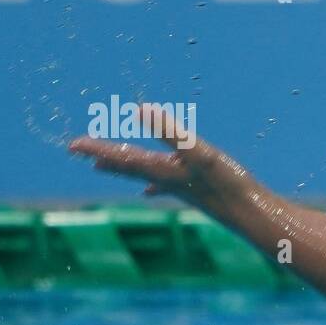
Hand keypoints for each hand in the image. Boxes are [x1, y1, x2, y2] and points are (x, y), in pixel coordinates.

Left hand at [68, 104, 262, 221]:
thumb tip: (142, 109)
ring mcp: (179, 187)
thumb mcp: (200, 152)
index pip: (123, 156)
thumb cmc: (228, 184)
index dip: (98, 148)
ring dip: (122, 168)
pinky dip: (152, 184)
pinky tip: (149, 190)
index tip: (72, 145)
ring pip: (142, 175)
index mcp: (163, 170)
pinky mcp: (194, 192)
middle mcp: (166, 180)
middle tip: (78, 151)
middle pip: (127, 166)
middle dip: (103, 157)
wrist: (252, 215)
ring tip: (101, 167)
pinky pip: (164, 185)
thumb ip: (171, 131)